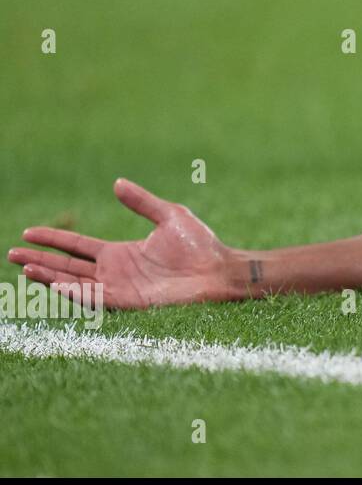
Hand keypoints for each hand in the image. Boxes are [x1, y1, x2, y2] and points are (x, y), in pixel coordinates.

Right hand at [9, 178, 237, 308]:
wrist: (218, 269)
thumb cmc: (200, 245)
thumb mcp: (169, 216)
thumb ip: (141, 202)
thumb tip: (117, 183)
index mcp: (120, 252)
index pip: (77, 246)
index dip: (53, 239)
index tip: (27, 233)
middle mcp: (114, 271)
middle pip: (67, 266)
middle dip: (40, 261)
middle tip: (12, 254)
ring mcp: (119, 288)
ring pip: (75, 283)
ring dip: (49, 277)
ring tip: (25, 268)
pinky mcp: (129, 302)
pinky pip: (95, 298)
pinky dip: (74, 292)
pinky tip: (56, 284)